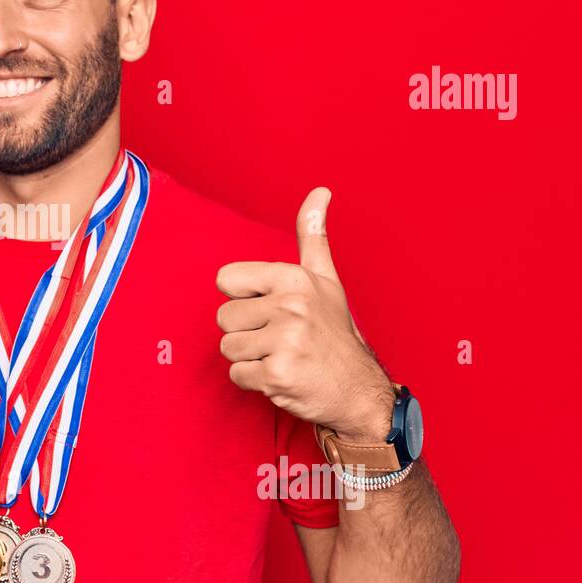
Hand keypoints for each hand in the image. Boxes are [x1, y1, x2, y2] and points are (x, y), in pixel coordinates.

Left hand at [215, 187, 393, 443]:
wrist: (358, 390)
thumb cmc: (334, 333)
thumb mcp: (325, 280)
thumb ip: (313, 236)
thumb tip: (320, 191)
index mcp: (294, 278)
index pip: (225, 280)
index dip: (243, 298)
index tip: (271, 309)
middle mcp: (291, 305)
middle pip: (224, 317)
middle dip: (246, 332)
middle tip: (279, 339)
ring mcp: (285, 340)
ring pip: (227, 346)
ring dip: (249, 358)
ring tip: (281, 356)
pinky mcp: (277, 373)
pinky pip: (236, 374)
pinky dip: (254, 381)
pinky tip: (281, 376)